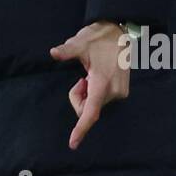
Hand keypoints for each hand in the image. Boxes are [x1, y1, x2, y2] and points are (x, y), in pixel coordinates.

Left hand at [49, 20, 130, 149]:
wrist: (119, 32)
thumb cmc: (99, 37)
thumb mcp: (80, 42)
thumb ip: (67, 50)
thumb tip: (53, 53)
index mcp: (102, 82)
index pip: (90, 111)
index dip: (81, 128)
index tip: (73, 143)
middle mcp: (114, 91)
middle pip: (88, 109)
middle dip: (79, 97)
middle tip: (80, 78)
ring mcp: (120, 92)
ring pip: (95, 105)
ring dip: (87, 94)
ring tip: (90, 74)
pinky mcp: (123, 91)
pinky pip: (102, 100)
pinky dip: (95, 92)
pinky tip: (98, 76)